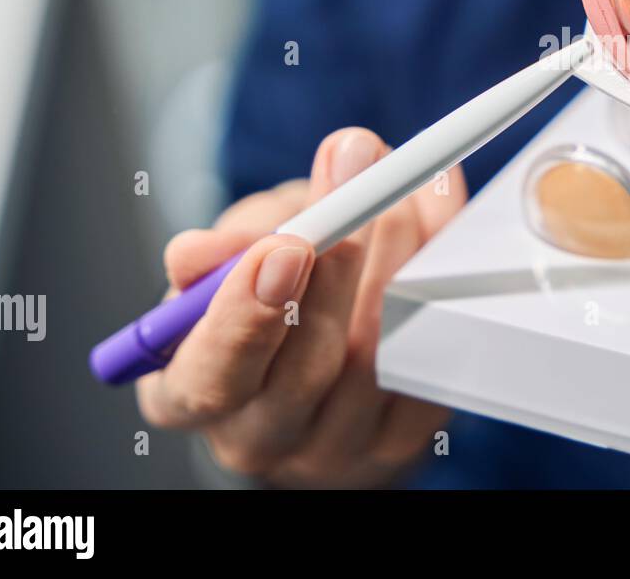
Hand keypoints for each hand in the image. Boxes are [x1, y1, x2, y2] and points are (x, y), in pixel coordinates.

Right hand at [137, 127, 465, 486]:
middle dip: (338, 272)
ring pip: (378, 359)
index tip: (285, 246)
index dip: (247, 315)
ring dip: (396, 259)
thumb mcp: (221, 259)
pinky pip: (429, 356)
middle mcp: (260, 437)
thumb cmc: (253, 293)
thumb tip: (198, 251)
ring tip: (397, 185)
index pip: (209, 378)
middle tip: (361, 192)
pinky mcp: (401, 435)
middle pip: (306, 374)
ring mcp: (336, 444)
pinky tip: (433, 216)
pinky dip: (438, 277)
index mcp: (191, 396)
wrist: (311, 344)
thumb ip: (217, 250)